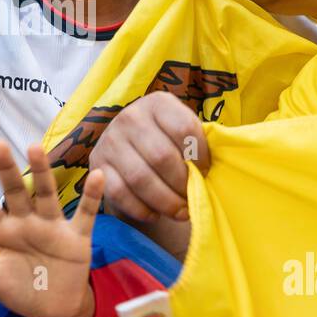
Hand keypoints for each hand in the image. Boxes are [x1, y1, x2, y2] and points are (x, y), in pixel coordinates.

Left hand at [0, 142, 101, 316]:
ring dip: (42, 172)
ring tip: (35, 148)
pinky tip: (97, 175)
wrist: (57, 309)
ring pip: (46, 195)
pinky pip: (86, 214)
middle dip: (7, 170)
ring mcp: (53, 227)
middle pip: (16, 192)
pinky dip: (92, 196)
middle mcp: (27, 223)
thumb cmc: (21, 290)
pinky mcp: (77, 237)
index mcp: (4, 232)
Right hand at [89, 91, 208, 224]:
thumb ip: (199, 145)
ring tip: (181, 211)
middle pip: (162, 157)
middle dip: (183, 184)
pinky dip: (142, 209)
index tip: (206, 172)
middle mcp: (130, 116)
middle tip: (193, 198)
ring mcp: (110, 140)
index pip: (184, 129)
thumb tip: (218, 170)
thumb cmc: (169, 144)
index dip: (200, 157)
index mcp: (158, 103)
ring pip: (141, 178)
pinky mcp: (97, 166)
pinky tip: (156, 213)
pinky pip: (120, 193)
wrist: (131, 151)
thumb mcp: (184, 134)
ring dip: (165, 201)